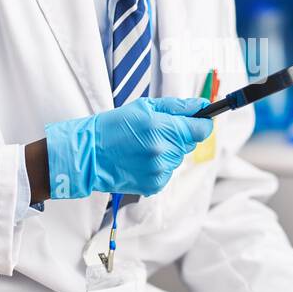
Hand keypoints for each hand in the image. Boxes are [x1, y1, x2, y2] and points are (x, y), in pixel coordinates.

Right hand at [44, 97, 212, 198]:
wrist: (90, 155)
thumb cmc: (114, 126)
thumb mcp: (144, 107)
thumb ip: (177, 107)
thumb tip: (202, 106)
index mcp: (162, 129)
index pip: (202, 129)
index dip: (202, 122)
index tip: (199, 119)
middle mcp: (164, 152)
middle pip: (190, 143)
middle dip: (179, 136)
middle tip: (156, 131)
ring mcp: (160, 171)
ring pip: (178, 158)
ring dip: (168, 151)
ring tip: (144, 146)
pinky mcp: (155, 185)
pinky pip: (168, 172)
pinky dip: (159, 165)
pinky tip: (141, 159)